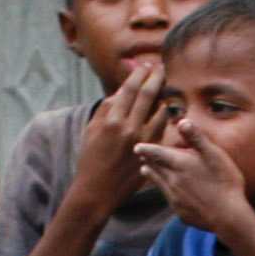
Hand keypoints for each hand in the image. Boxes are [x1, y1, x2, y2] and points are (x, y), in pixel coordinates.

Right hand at [68, 56, 167, 208]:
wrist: (97, 190)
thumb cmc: (90, 159)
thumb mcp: (91, 130)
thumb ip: (106, 109)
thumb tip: (119, 92)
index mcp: (112, 120)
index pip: (129, 89)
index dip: (138, 73)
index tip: (143, 65)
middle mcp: (129, 128)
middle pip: (148, 95)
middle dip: (155, 77)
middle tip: (159, 67)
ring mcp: (144, 141)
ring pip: (161, 111)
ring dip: (163, 96)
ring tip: (164, 87)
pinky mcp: (152, 152)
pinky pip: (163, 129)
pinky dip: (164, 117)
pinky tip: (164, 110)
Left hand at [136, 119, 252, 236]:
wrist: (227, 217)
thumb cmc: (224, 182)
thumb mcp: (214, 155)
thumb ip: (197, 138)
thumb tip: (182, 121)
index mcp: (179, 164)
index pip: (156, 154)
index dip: (146, 149)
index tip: (137, 146)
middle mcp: (172, 181)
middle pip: (154, 169)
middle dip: (147, 161)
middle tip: (140, 156)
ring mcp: (175, 199)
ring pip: (158, 184)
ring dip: (151, 175)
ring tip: (145, 170)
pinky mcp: (181, 212)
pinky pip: (169, 200)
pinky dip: (165, 192)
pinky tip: (168, 193)